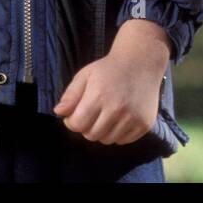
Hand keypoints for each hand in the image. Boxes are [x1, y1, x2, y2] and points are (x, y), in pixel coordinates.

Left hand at [53, 19, 169, 143]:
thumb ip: (70, 94)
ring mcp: (133, 118)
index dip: (72, 122)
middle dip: (86, 127)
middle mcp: (117, 108)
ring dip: (102, 132)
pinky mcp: (144, 124)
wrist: (141, 62)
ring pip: (107, 140)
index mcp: (99, 95)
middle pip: (92, 135)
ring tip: (105, 116)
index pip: (77, 125)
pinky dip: (118, 134)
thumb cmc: (109, 69)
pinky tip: (119, 119)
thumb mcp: (85, 75)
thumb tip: (58, 112)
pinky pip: (123, 141)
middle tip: (91, 114)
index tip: (75, 115)